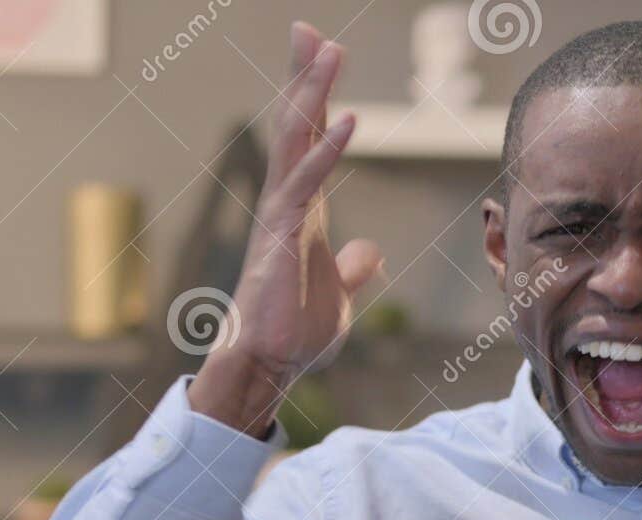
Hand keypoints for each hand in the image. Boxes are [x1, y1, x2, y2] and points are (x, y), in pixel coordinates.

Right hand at [188, 21, 383, 435]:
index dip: (314, 96)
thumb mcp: (341, 294)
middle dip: (305, 77)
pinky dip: (327, 150)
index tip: (317, 52)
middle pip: (296, 125)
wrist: (272, 364)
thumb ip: (353, 267)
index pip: (309, 139)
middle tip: (312, 30)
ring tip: (329, 50)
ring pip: (296, 141)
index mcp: (303, 208)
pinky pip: (306, 184)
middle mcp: (288, 202)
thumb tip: (369, 251)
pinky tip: (347, 120)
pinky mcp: (282, 236)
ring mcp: (281, 215)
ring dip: (314, 94)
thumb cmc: (296, 330)